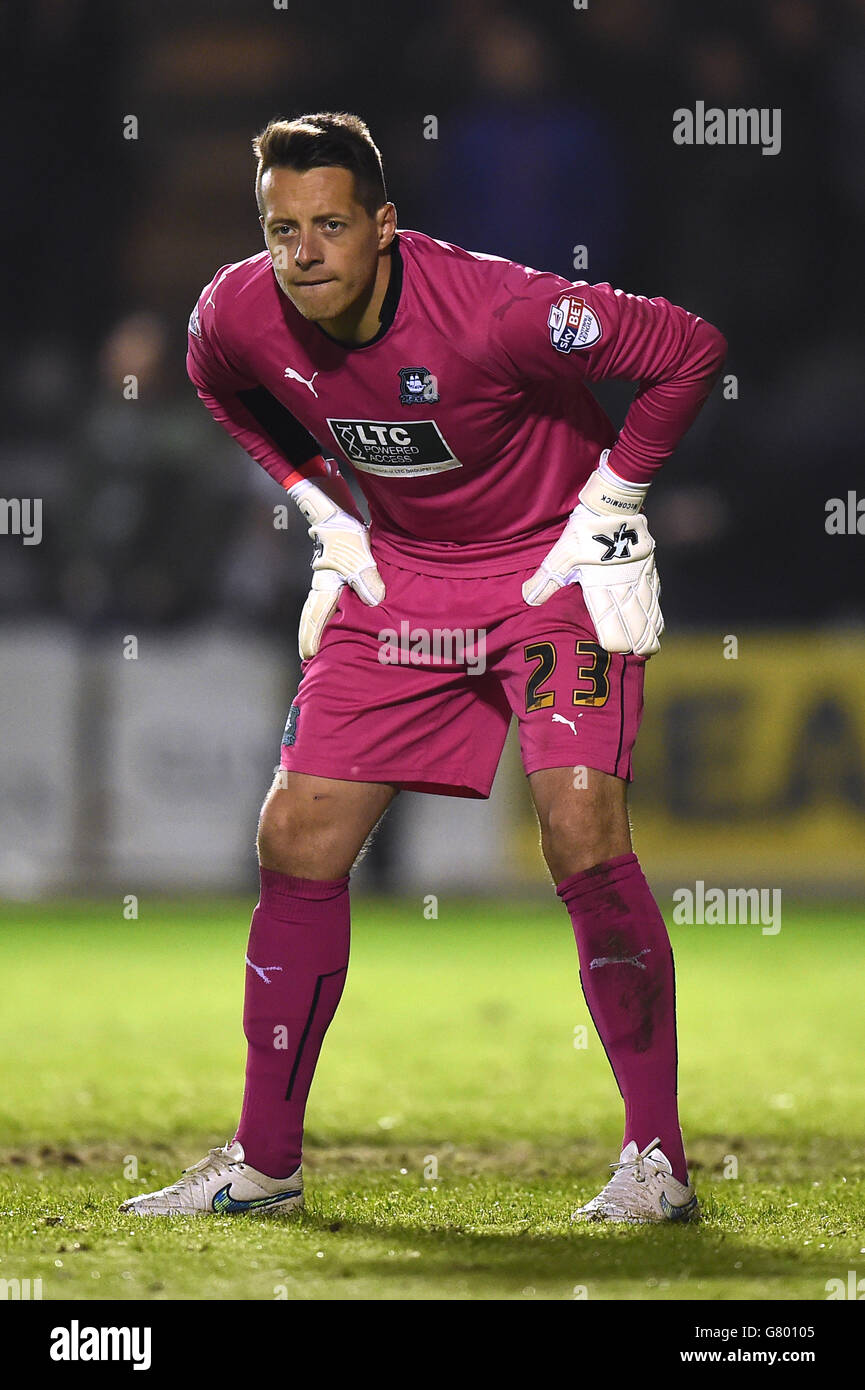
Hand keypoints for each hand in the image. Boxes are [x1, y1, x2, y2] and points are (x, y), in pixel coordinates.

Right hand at [292, 481, 384, 658]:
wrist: (335, 502)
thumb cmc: (342, 529)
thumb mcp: (357, 554)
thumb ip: (366, 579)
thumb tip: (375, 602)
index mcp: (324, 582)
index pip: (316, 615)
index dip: (312, 635)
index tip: (308, 655)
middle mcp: (324, 580)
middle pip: (314, 612)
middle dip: (311, 632)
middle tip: (307, 654)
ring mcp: (330, 571)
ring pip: (323, 601)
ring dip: (322, 619)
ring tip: (323, 636)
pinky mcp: (340, 562)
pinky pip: (337, 590)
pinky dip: (337, 603)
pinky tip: (345, 607)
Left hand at [521, 460, 662, 655]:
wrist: (612, 505)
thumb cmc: (583, 530)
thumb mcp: (561, 554)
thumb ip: (547, 579)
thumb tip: (529, 598)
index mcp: (601, 585)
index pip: (609, 620)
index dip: (615, 638)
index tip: (617, 652)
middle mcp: (623, 584)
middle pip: (634, 618)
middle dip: (638, 639)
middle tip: (642, 654)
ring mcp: (638, 576)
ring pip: (647, 607)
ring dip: (650, 627)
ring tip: (652, 645)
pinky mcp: (647, 565)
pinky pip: (654, 591)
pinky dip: (655, 607)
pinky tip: (657, 617)